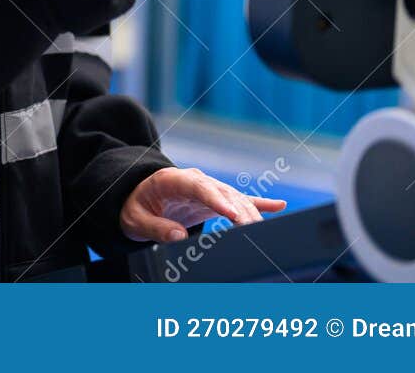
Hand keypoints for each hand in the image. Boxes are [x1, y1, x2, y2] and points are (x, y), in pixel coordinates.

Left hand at [121, 166, 287, 243]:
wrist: (138, 196)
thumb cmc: (135, 206)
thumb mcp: (135, 219)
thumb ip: (155, 227)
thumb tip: (177, 235)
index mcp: (172, 180)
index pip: (197, 187)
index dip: (216, 199)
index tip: (231, 213)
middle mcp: (195, 181)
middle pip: (222, 194)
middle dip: (239, 211)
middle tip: (252, 231)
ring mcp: (208, 189)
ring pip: (234, 198)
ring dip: (250, 214)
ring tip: (263, 232)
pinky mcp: (216, 199)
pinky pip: (239, 200)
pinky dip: (258, 203)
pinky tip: (279, 206)